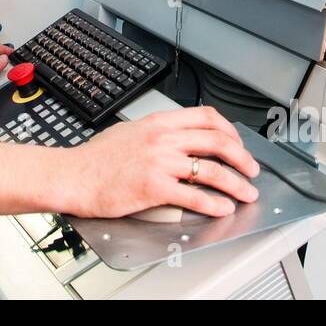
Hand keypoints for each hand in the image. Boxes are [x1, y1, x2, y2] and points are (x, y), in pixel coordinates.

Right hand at [60, 106, 260, 217]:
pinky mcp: (154, 187)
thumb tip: (175, 140)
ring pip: (212, 169)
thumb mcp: (129, 132)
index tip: (237, 143)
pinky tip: (222, 208)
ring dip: (236, 183)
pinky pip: (194, 195)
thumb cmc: (95, 158)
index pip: (206, 117)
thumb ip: (156, 134)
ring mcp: (160, 162)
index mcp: (158, 122)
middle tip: (251, 168)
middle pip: (217, 141)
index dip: (229, 130)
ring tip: (246, 192)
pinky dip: (214, 203)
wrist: (73, 175)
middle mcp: (163, 139)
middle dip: (242, 156)